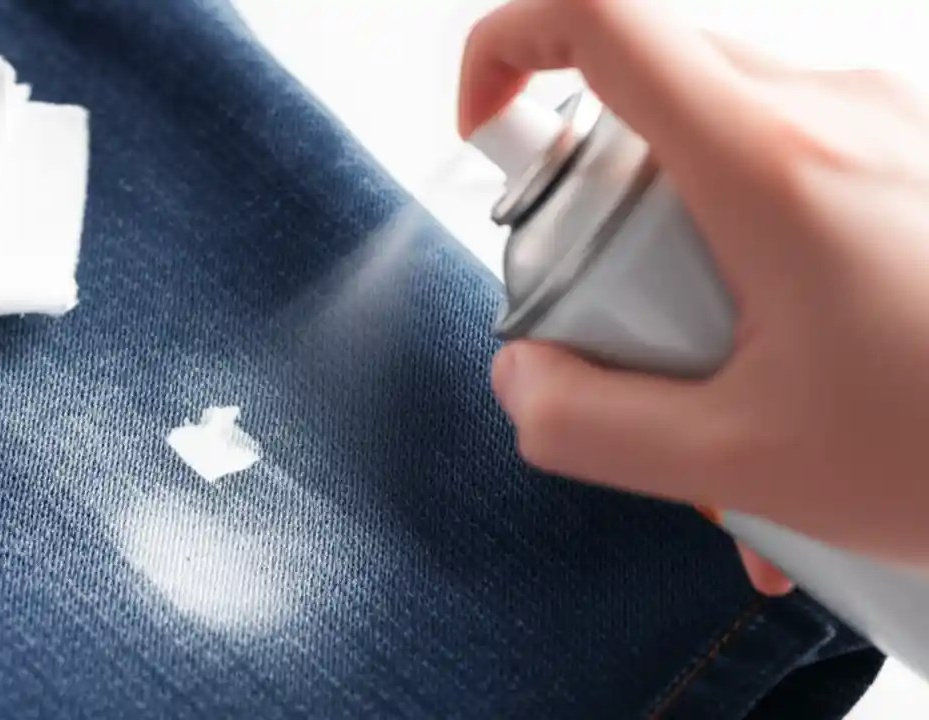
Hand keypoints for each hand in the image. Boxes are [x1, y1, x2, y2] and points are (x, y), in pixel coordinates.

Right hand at [460, 0, 928, 593]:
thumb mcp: (746, 462)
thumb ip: (588, 424)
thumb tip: (522, 376)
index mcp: (770, 160)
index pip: (595, 14)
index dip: (503, 48)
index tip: (486, 133)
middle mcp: (828, 108)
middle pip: (640, 92)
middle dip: (593, 201)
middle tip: (624, 317)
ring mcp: (880, 120)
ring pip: (709, 135)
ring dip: (678, 245)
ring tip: (726, 375)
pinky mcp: (910, 147)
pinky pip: (782, 164)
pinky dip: (747, 249)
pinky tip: (788, 365)